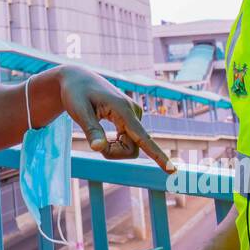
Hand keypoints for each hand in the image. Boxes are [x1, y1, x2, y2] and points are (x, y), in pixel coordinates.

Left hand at [55, 65, 173, 169]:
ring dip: (113, 147)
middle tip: (93, 142)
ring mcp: (134, 115)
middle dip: (113, 152)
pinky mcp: (132, 119)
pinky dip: (114, 143)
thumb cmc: (76, 93)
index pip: (143, 138)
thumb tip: (99, 149)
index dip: (158, 156)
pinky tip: (102, 128)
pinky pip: (128, 142)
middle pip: (132, 149)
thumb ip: (91, 131)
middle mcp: (134, 112)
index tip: (172, 170)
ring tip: (96, 130)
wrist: (78, 78)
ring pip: (130, 147)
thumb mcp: (78, 112)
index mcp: (123, 110)